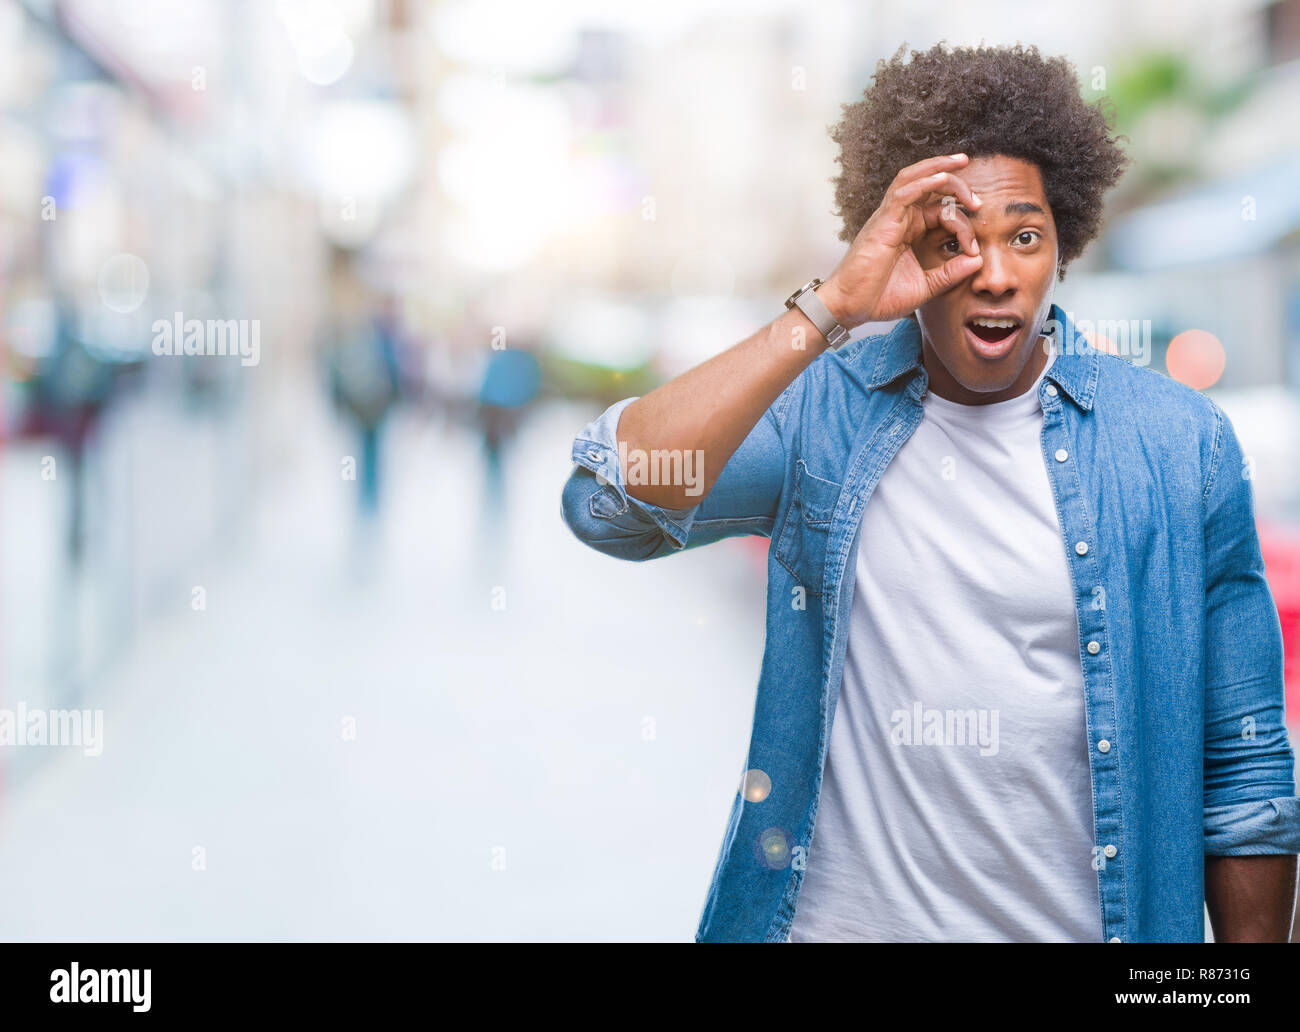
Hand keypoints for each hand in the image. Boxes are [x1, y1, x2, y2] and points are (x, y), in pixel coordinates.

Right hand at [819, 153, 983, 324]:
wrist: (850, 308)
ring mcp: (889, 218)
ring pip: (914, 178)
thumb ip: (950, 274)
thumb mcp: (925, 287)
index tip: (973, 250)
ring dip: (939, 167)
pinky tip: (942, 177)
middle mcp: (899, 219)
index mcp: (909, 231)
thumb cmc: (878, 297)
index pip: (940, 210)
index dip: (963, 224)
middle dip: (957, 183)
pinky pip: (903, 194)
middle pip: (929, 185)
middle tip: (977, 200)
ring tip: (962, 162)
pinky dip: (923, 182)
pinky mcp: (882, 223)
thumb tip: (978, 260)